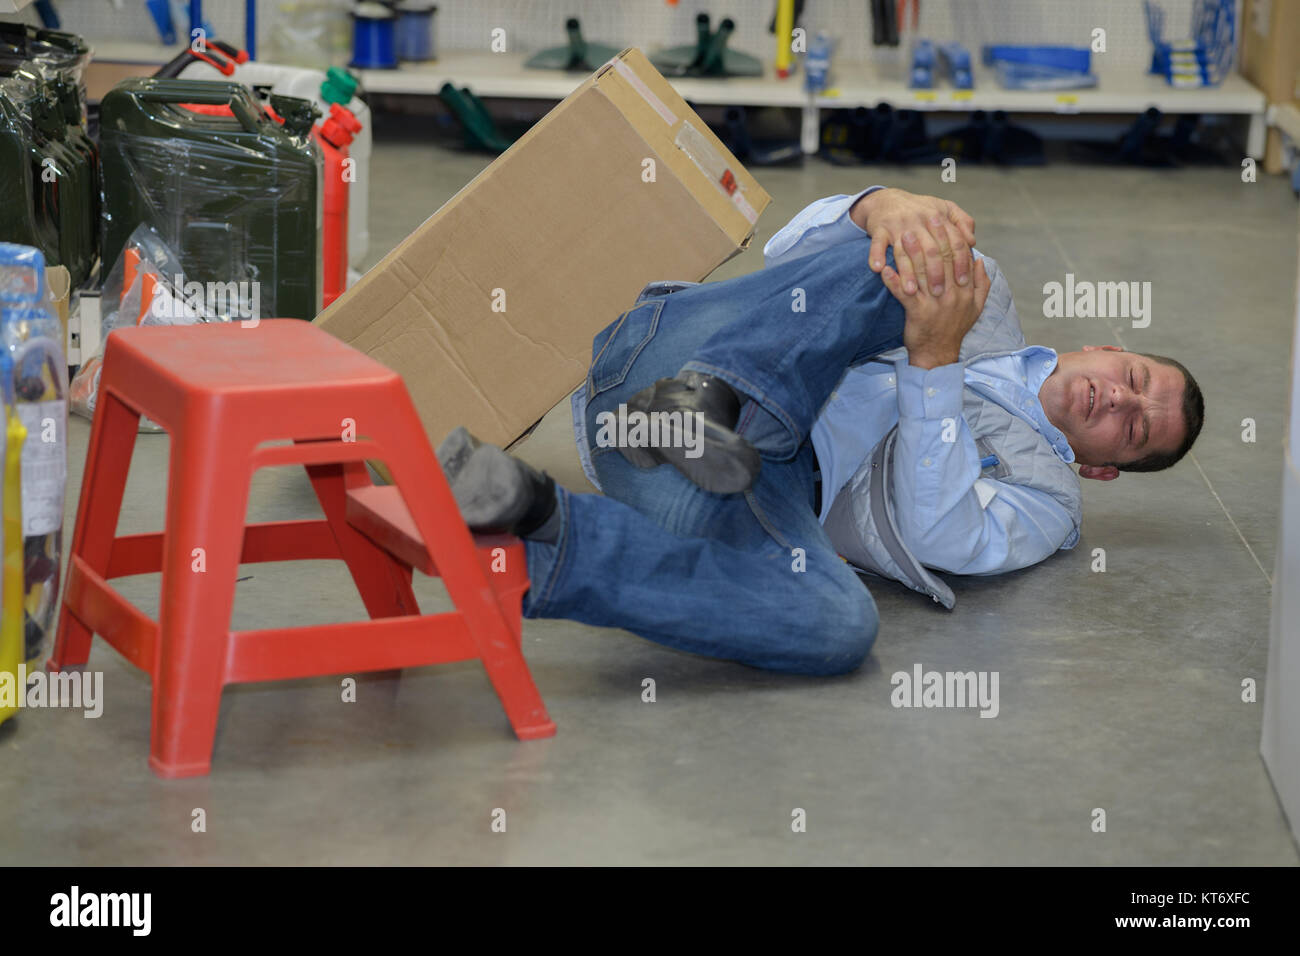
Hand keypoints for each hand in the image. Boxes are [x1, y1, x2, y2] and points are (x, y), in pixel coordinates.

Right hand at [851, 187, 976, 295]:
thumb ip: (962, 223)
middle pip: (930, 250)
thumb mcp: (945, 209)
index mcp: (938, 217)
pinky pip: (877, 244)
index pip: (953, 242)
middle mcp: (919, 220)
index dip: (960, 262)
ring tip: (910, 291)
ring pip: (904, 251)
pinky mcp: (880, 228)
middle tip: (938, 294)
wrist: (888, 200)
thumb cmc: (920, 209)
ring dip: (906, 272)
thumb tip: (972, 241)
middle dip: (935, 273)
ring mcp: (898, 224)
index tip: (963, 282)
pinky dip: (876, 255)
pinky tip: (878, 269)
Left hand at [881, 225, 990, 369]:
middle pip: (941, 259)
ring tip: (903, 236)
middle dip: (930, 237)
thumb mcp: (976, 307)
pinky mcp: (917, 314)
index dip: (949, 235)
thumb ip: (981, 283)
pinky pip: (904, 294)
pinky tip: (884, 269)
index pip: (959, 256)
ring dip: (911, 254)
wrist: (938, 354)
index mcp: (965, 289)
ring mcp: (934, 304)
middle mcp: (952, 294)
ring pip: (922, 273)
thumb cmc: (954, 328)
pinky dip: (893, 281)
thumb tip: (979, 261)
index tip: (940, 218)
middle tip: (920, 218)